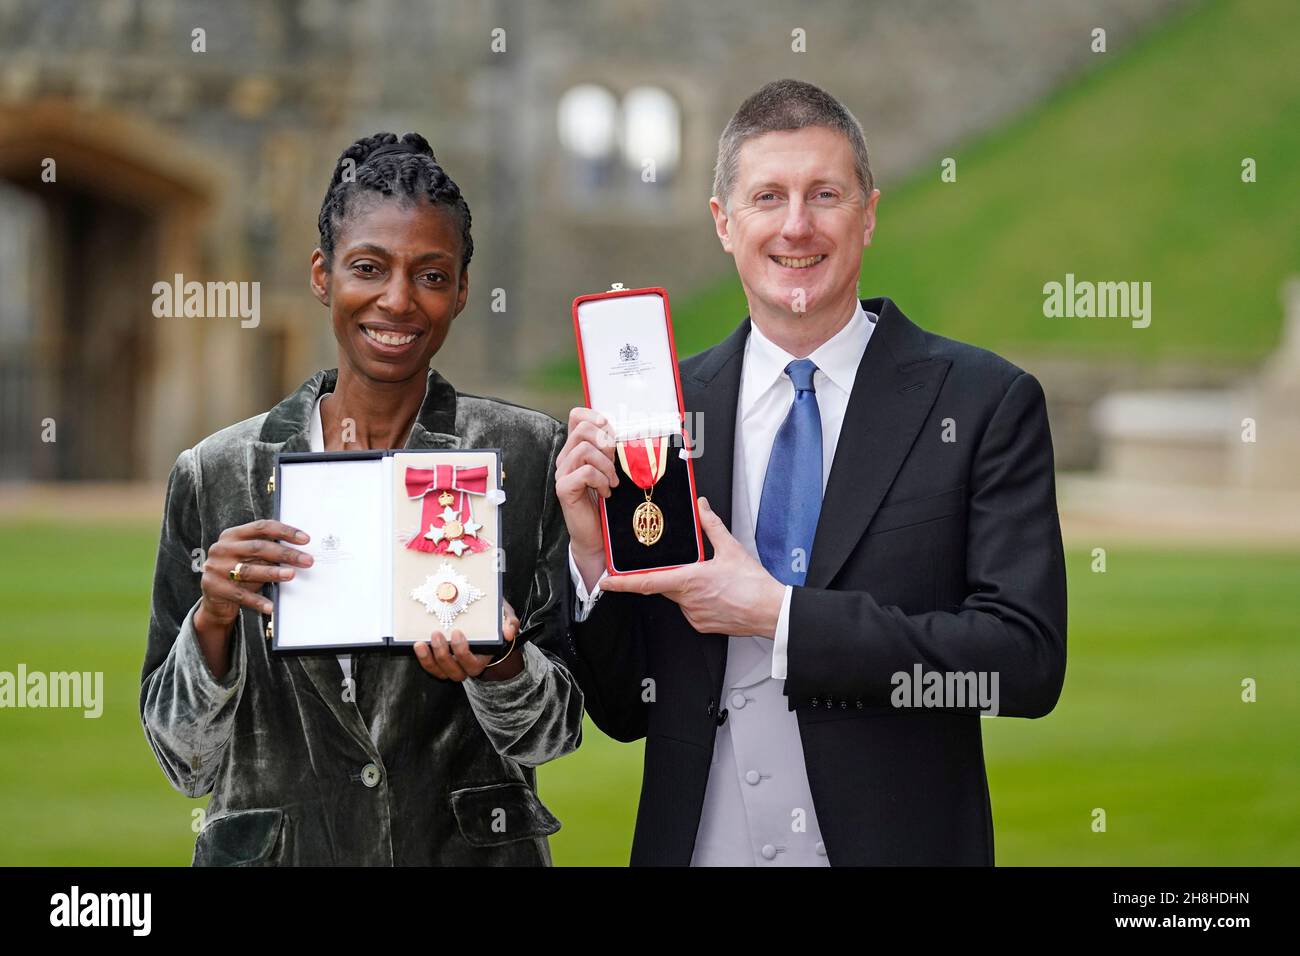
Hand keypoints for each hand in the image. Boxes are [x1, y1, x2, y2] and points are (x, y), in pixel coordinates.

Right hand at [198, 518, 313, 629]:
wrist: (215, 600)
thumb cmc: (240, 574)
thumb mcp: (251, 559)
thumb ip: (268, 552)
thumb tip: (299, 552)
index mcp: (232, 535)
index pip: (262, 527)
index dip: (285, 532)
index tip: (305, 539)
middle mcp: (222, 548)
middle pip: (258, 547)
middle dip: (285, 554)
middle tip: (306, 560)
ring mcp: (216, 568)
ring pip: (249, 570)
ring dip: (273, 573)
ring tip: (291, 575)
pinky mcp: (214, 587)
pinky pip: (240, 595)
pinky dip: (258, 601)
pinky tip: (271, 606)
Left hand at [413, 600, 522, 681]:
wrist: (484, 622)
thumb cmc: (494, 620)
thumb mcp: (506, 617)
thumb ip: (510, 623)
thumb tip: (508, 633)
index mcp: (483, 657)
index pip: (473, 664)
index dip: (462, 653)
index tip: (457, 633)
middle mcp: (467, 666)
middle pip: (455, 672)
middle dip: (443, 655)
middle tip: (437, 635)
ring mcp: (452, 665)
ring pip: (440, 672)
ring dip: (429, 660)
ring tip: (420, 643)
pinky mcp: (440, 662)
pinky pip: (430, 666)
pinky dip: (422, 658)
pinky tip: (417, 645)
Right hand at [555, 406, 617, 589]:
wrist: (597, 536)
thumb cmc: (609, 504)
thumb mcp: (616, 472)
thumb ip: (617, 453)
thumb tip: (635, 434)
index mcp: (578, 449)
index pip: (577, 416)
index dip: (594, 416)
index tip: (610, 429)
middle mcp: (566, 458)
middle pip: (583, 429)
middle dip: (606, 443)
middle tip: (614, 464)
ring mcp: (562, 473)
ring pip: (585, 449)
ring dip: (606, 465)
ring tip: (613, 482)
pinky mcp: (564, 488)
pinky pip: (585, 472)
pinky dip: (600, 480)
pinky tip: (606, 493)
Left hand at [599, 497, 784, 636]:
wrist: (771, 611)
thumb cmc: (753, 585)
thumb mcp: (731, 548)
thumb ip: (711, 525)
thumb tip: (701, 506)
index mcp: (689, 581)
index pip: (647, 582)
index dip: (622, 582)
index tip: (605, 581)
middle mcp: (688, 601)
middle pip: (663, 587)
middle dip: (667, 576)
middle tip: (685, 569)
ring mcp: (694, 616)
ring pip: (677, 599)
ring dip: (685, 588)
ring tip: (711, 581)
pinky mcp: (701, 625)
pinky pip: (689, 610)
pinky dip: (695, 600)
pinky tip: (715, 594)